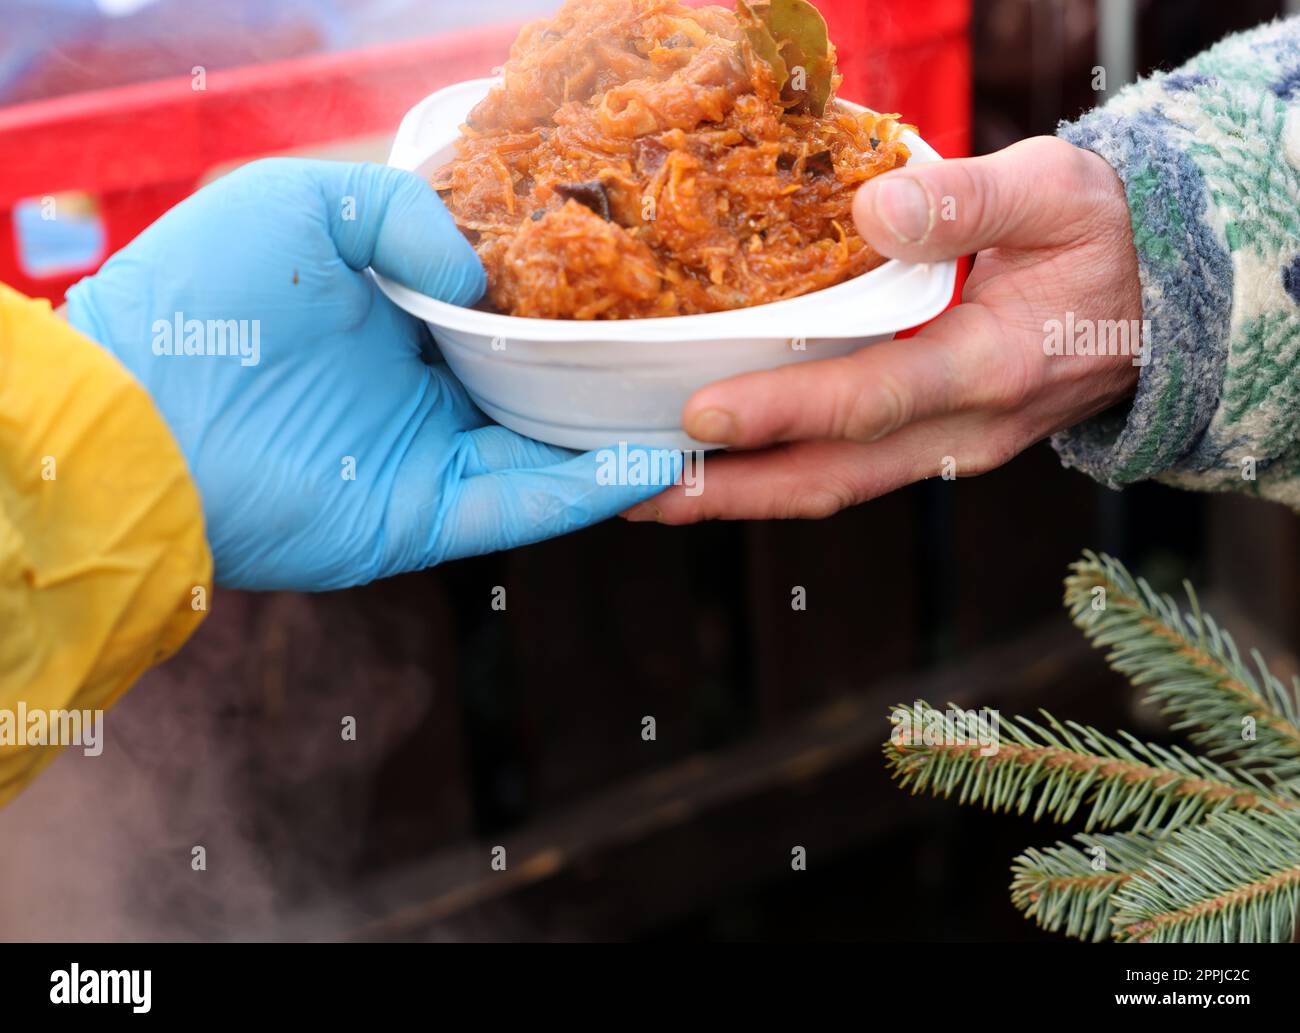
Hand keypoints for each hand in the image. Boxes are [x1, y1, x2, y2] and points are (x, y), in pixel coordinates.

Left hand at [68, 158, 665, 589]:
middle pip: (540, 385)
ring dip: (623, 436)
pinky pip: (522, 503)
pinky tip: (655, 459)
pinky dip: (589, 489)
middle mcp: (422, 389)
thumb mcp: (303, 201)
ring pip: (549, 451)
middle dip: (610, 373)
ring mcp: (426, 457)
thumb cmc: (203, 296)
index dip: (567, 299)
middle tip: (688, 349)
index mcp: (398, 317)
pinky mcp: (423, 517)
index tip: (635, 279)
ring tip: (700, 407)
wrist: (135, 416)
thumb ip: (400, 210)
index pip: (505, 311)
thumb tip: (482, 276)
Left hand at [626, 136, 1142, 522]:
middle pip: (831, 475)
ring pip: (831, 487)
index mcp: (990, 367)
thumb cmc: (1101, 238)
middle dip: (730, 492)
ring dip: (739, 498)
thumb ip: (969, 200)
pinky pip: (844, 471)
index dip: (783, 411)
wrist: (1158, 303)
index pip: (871, 399)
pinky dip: (774, 475)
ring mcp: (947, 450)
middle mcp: (964, 430)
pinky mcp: (932, 447)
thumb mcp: (1054, 192)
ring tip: (647, 493)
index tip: (698, 415)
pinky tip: (714, 464)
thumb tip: (874, 208)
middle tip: (633, 490)